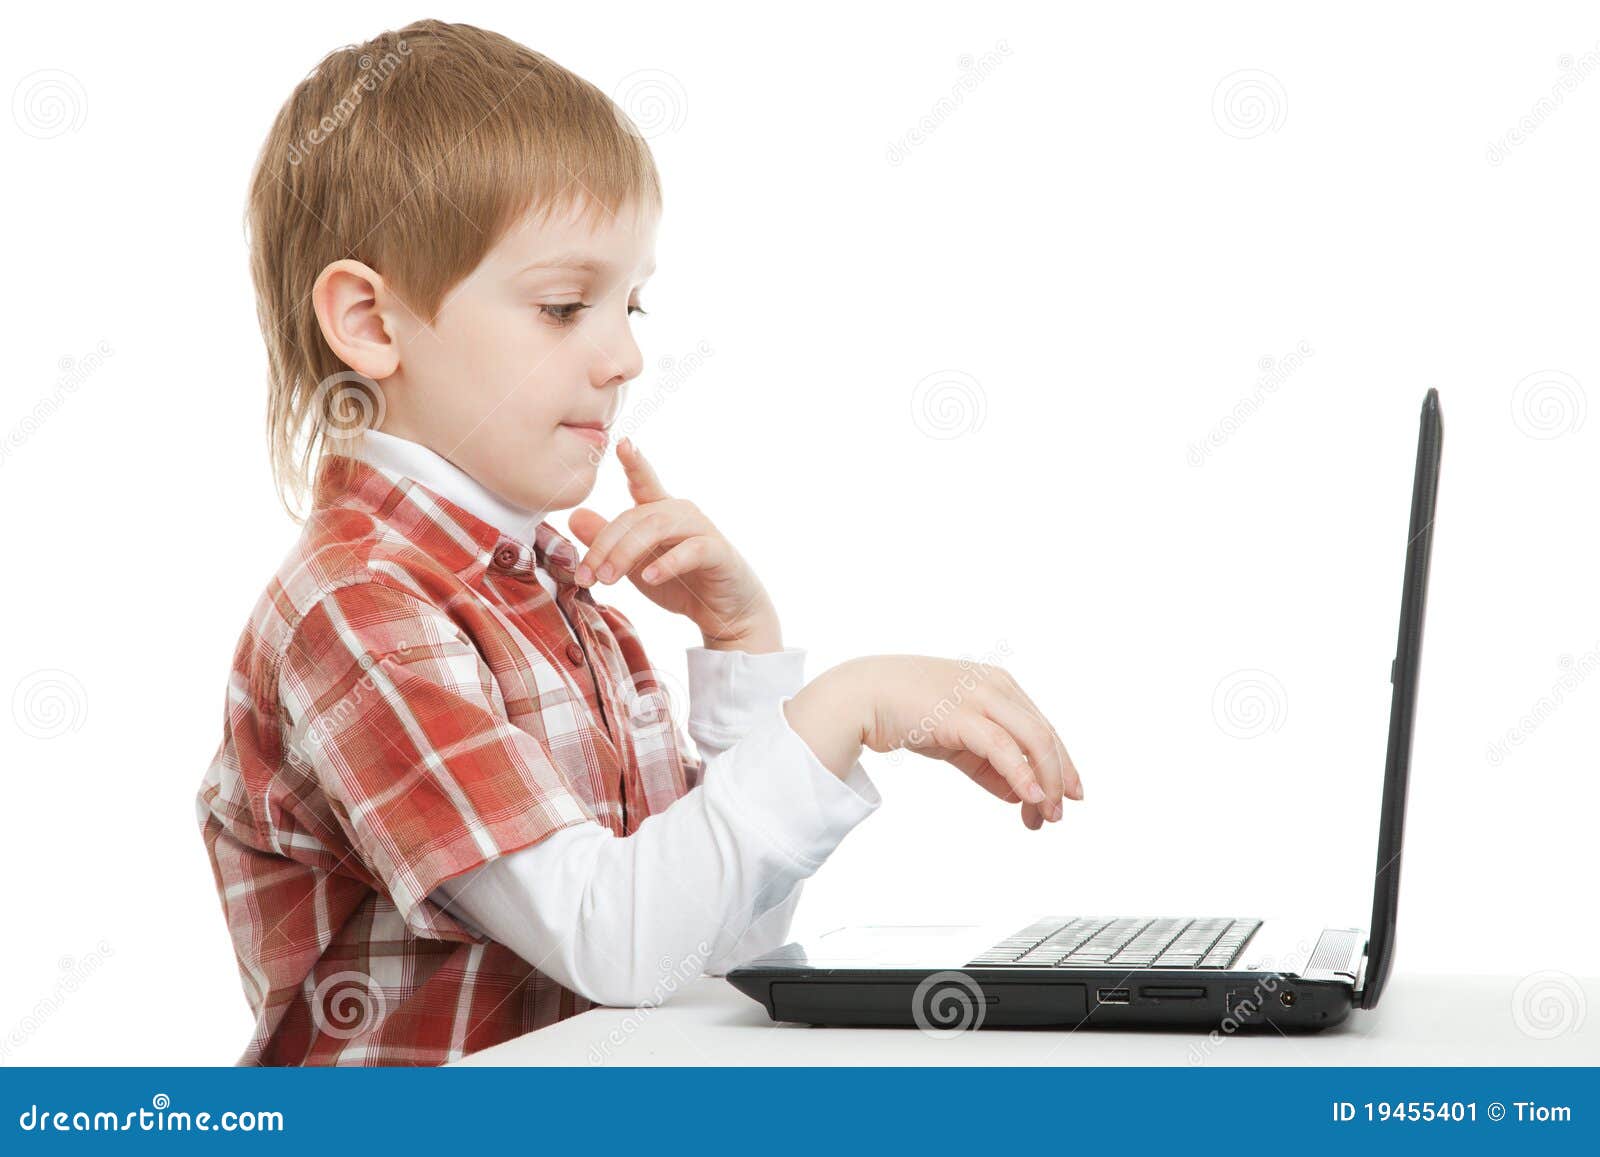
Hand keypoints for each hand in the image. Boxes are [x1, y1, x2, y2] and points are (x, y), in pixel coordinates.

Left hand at [568, 438, 780, 651]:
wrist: (723, 615)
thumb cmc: (680, 583)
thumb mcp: (636, 565)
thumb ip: (608, 542)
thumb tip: (574, 516)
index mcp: (660, 510)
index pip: (642, 480)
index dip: (633, 461)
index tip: (622, 442)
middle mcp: (681, 512)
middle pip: (635, 516)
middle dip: (605, 545)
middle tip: (586, 577)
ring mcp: (702, 529)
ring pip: (657, 527)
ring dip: (626, 553)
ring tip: (609, 579)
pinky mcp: (719, 552)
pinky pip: (691, 550)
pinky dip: (667, 563)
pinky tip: (649, 577)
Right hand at [786, 655, 1083, 830]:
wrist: (859, 696)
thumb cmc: (904, 713)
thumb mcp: (954, 738)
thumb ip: (986, 762)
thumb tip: (1017, 793)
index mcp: (998, 684)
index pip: (1042, 728)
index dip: (1058, 765)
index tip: (1063, 798)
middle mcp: (996, 686)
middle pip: (1045, 735)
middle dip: (1058, 778)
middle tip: (1057, 816)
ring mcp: (980, 697)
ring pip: (1033, 741)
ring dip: (1045, 782)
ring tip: (1045, 816)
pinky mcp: (961, 714)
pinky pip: (1003, 748)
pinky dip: (1022, 775)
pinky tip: (1030, 798)